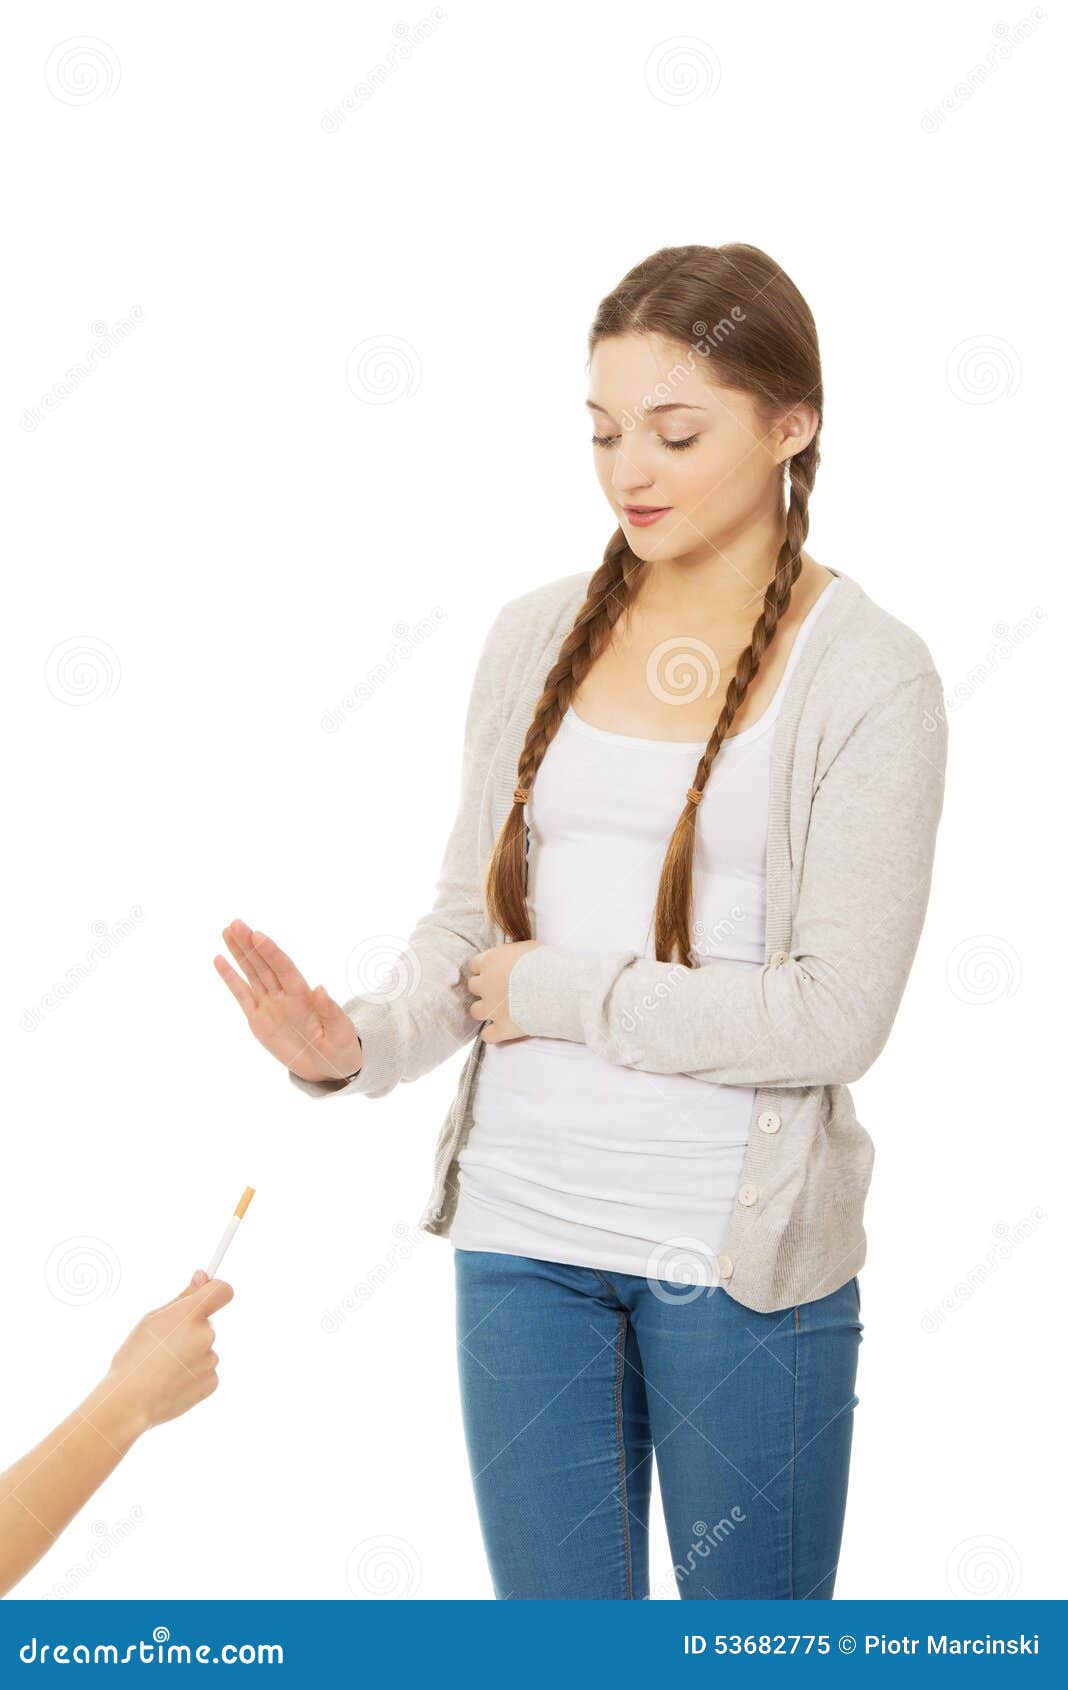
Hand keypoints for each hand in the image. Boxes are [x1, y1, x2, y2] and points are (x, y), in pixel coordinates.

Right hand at [103, 1270, 234, 1434]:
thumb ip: (182, 1297)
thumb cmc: (134, 1358)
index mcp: (190, 1315)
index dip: (216, 1290)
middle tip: (164, 1345)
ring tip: (163, 1368)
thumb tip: (203, 1277)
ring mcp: (211, 1360)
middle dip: (190, 1329)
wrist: (129, 1402)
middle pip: (207, 1323)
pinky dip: (193, 1373)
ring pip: (204, 1348)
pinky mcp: (212, 1382)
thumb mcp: (151, 1320)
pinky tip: (171, 1381)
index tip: (207, 1293)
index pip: (222, 1291)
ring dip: (191, 1353)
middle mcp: (206, 1335)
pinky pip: (205, 1369)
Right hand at [214, 918, 362, 1082]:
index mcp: (304, 996)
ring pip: (251, 973)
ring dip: (239, 953)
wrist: (328, 1068)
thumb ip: (330, 1012)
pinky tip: (219, 960)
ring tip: (227, 931)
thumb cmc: (340, 1049)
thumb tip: (320, 988)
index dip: (271, 952)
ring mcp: (270, 1005)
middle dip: (250, 944)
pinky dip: (230, 978)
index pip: (284, 968)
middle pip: (264, 965)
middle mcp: (284, 995)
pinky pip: (241, 995)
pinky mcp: (258, 1019)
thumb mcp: (341, 1033)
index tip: (258, 935)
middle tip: (236, 923)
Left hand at [466, 941, 541, 1043]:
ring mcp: (492, 1008)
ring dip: (486, 1010)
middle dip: (485, 988)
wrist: (556, 987)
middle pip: (474, 986)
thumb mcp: (526, 948)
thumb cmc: (546, 963)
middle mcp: (486, 985)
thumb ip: (512, 955)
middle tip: (500, 989)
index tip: (495, 971)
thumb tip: (512, 958)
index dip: (485, 969)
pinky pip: (488, 1035)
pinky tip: (501, 1031)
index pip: (475, 965)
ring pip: (476, 1011)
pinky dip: (493, 1034)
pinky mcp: (502, 1027)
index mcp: (490, 962)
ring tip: (499, 1010)